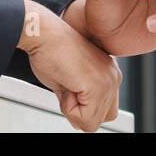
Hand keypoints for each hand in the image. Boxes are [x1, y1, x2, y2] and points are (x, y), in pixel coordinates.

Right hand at [21, 1, 121, 131]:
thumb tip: (78, 120)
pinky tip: (66, 85)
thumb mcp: (68, 80)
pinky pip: (85, 120)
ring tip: (66, 83)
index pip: (103, 109)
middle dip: (80, 111)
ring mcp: (108, 81)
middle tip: (67, 87)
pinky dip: (69, 110)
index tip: (68, 84)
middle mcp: (113, 76)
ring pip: (93, 122)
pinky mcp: (98, 86)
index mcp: (108, 72)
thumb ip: (78, 99)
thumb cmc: (50, 49)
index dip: (81, 106)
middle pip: (102, 117)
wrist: (43, 33)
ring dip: (73, 110)